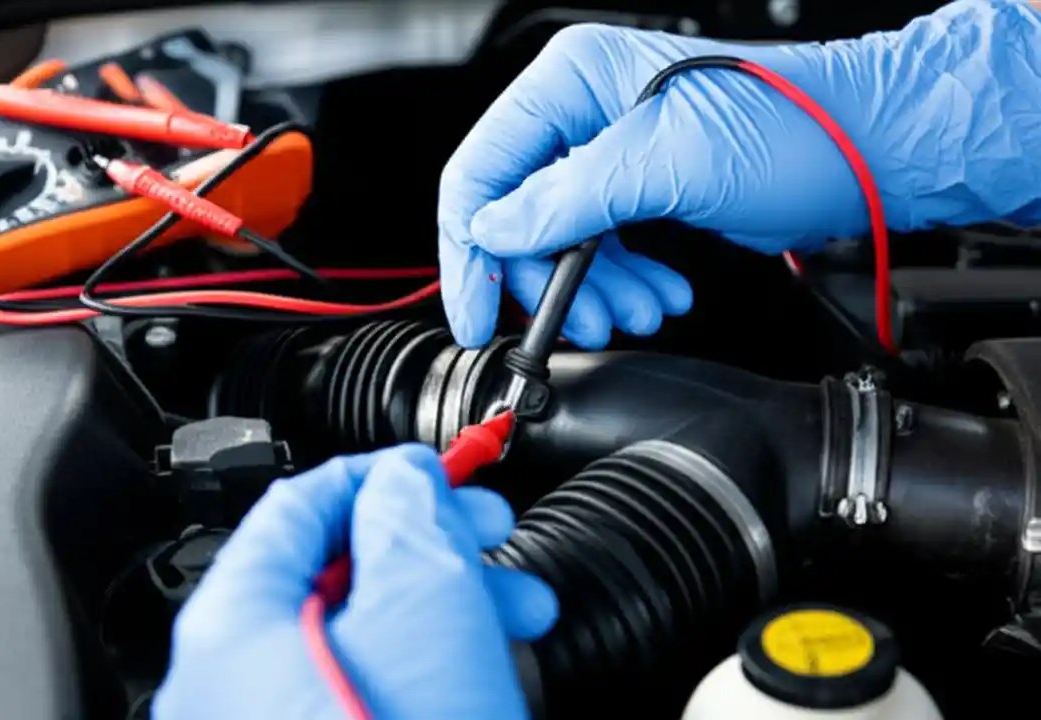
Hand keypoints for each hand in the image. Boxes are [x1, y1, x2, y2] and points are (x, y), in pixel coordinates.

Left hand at [152, 444, 557, 719]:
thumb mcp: (421, 601)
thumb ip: (406, 515)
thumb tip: (402, 480)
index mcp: (231, 628)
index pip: (296, 508)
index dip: (377, 474)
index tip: (435, 470)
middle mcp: (231, 688)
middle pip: (333, 576)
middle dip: (429, 545)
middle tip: (492, 537)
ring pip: (358, 641)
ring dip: (443, 608)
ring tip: (518, 611)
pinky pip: (363, 698)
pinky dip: (424, 672)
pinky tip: (484, 671)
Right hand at [439, 0, 1040, 348]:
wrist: (870, 149)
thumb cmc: (793, 127)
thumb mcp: (668, 162)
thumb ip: (568, 199)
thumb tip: (495, 231)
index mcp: (571, 81)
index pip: (482, 170)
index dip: (472, 249)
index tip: (477, 311)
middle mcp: (580, 111)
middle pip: (515, 215)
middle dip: (548, 279)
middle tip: (580, 323)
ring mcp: (607, 152)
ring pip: (558, 241)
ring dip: (592, 291)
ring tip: (638, 313)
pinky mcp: (637, 188)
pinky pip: (599, 247)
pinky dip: (622, 283)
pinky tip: (659, 297)